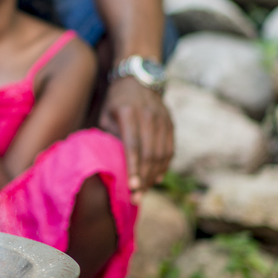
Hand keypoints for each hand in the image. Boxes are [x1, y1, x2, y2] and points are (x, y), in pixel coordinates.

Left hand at [98, 77, 173, 201]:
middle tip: (136, 198)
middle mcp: (149, 117)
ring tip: (144, 192)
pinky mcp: (171, 124)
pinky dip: (163, 166)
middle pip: (149, 154)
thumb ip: (109, 136)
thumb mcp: (106, 114)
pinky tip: (154, 179)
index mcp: (129, 113)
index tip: (131, 187)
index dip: (133, 167)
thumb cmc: (116, 101)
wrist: (139, 78)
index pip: (133, 145)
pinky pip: (169, 150)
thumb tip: (112, 162)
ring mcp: (162, 120)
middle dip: (143, 178)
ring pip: (161, 154)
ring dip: (153, 176)